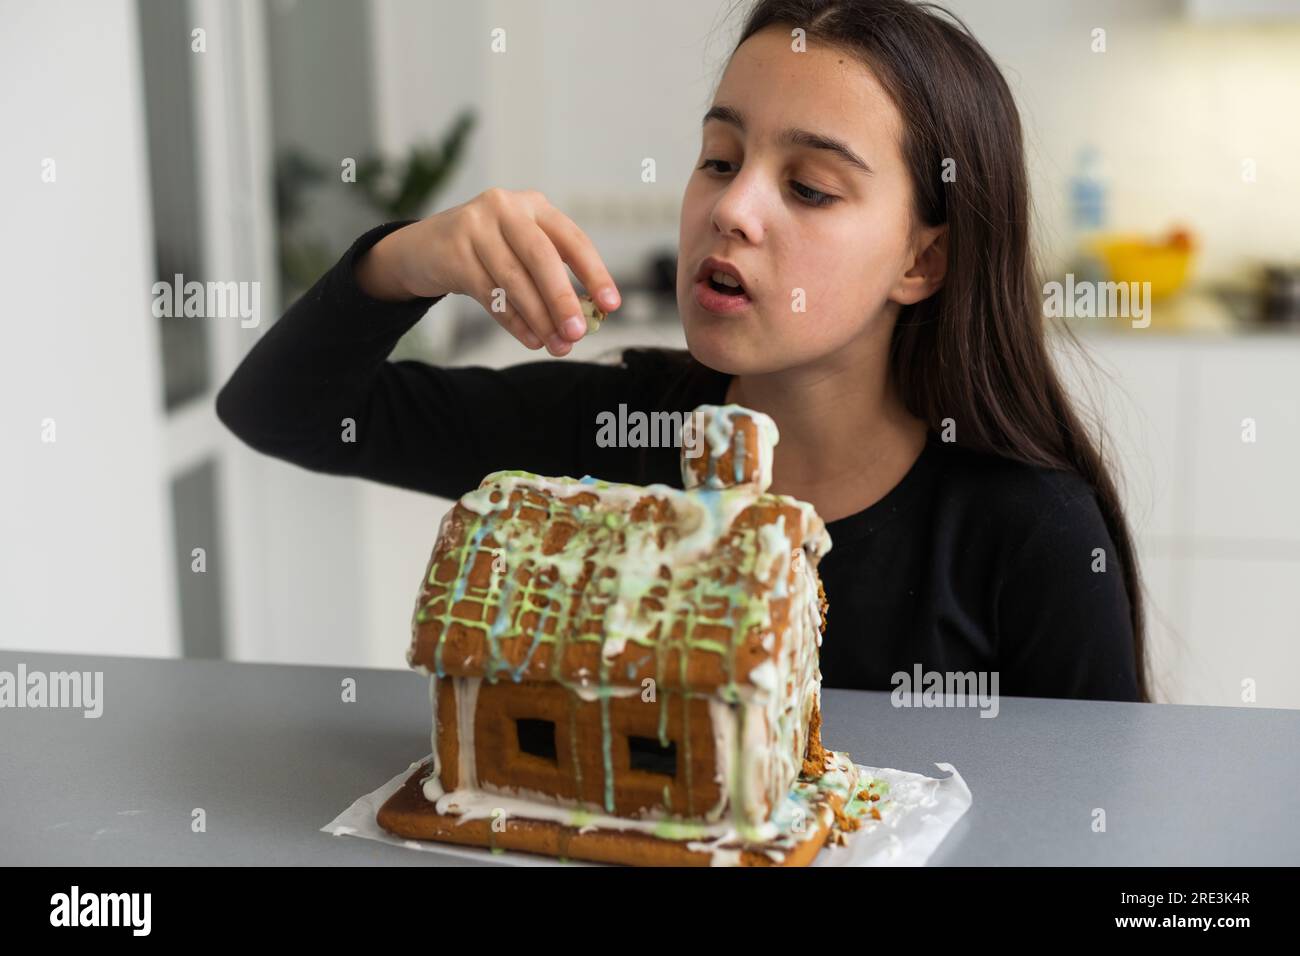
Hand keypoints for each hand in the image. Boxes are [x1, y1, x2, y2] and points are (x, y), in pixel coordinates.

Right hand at [388, 188, 620, 355]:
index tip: (611, 305)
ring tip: (557, 344)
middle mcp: (506, 208)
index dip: (595, 273)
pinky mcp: (453, 251)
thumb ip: (552, 279)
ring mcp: (476, 226)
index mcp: (535, 206)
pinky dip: (514, 321)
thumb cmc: (488, 254)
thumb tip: (584, 321)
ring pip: (515, 279)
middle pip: (542, 257)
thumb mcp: (522, 253)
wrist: (424, 249)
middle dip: (563, 299)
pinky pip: (490, 294)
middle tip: (578, 332)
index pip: (573, 239)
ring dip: (539, 318)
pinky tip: (531, 339)